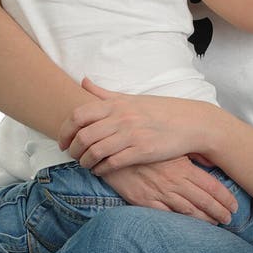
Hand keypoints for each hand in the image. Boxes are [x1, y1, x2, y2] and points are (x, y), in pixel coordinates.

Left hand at [58, 77, 212, 173]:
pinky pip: (112, 163)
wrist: (189, 122)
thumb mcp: (130, 98)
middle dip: (72, 149)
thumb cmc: (159, 110)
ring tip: (85, 164)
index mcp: (116, 104)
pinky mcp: (142, 151)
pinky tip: (101, 170)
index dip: (65, 130)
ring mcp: (131, 135)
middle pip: (83, 135)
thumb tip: (83, 81)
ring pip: (95, 151)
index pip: (79, 115)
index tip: (63, 141)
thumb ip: (104, 94)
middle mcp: (121, 118)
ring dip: (85, 162)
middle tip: (72, 155)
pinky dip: (101, 169)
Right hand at [101, 156, 237, 224]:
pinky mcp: (145, 202)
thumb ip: (191, 153)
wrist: (113, 150)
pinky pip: (167, 216)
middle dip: (220, 212)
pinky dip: (181, 223)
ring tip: (216, 223)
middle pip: (204, 201)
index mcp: (182, 166)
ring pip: (189, 212)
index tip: (234, 205)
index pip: (211, 186)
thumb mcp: (169, 145)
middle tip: (229, 218)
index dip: (225, 198)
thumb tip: (210, 161)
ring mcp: (160, 193)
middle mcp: (174, 181)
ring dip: (205, 219)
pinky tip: (189, 227)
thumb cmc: (144, 144)